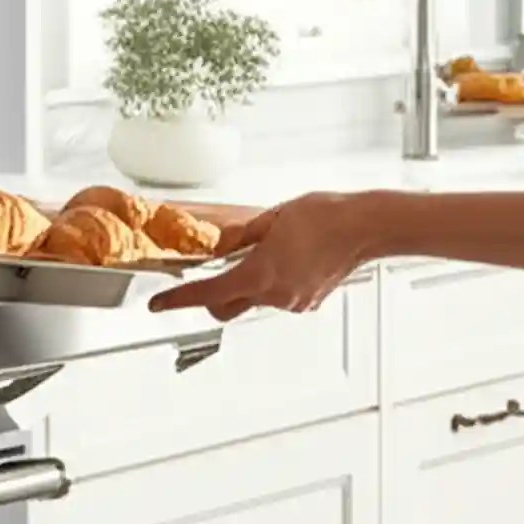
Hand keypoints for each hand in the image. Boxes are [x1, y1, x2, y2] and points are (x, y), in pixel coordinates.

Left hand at [148, 192, 381, 320]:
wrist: (365, 227)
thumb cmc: (324, 216)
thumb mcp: (271, 218)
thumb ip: (241, 237)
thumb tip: (219, 245)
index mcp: (259, 273)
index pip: (208, 293)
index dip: (178, 300)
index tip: (158, 304)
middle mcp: (274, 295)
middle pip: (226, 307)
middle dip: (214, 296)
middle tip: (213, 275)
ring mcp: (292, 301)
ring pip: (255, 300)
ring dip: (251, 282)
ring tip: (270, 252)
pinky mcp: (308, 301)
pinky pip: (279, 296)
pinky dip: (275, 282)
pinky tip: (290, 260)